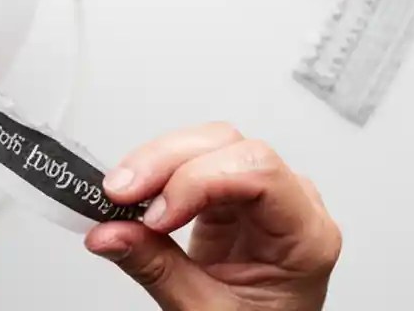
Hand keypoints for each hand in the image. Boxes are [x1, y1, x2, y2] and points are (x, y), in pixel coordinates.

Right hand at [85, 124, 341, 310]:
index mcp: (304, 237)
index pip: (260, 171)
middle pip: (228, 146)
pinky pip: (189, 163)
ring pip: (205, 144)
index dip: (199, 180)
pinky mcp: (226, 197)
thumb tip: (108, 233)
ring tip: (119, 196)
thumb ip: (156, 269)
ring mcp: (256, 197)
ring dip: (155, 163)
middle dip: (165, 163)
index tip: (154, 215)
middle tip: (120, 194)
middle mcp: (288, 205)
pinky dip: (154, 176)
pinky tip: (134, 198)